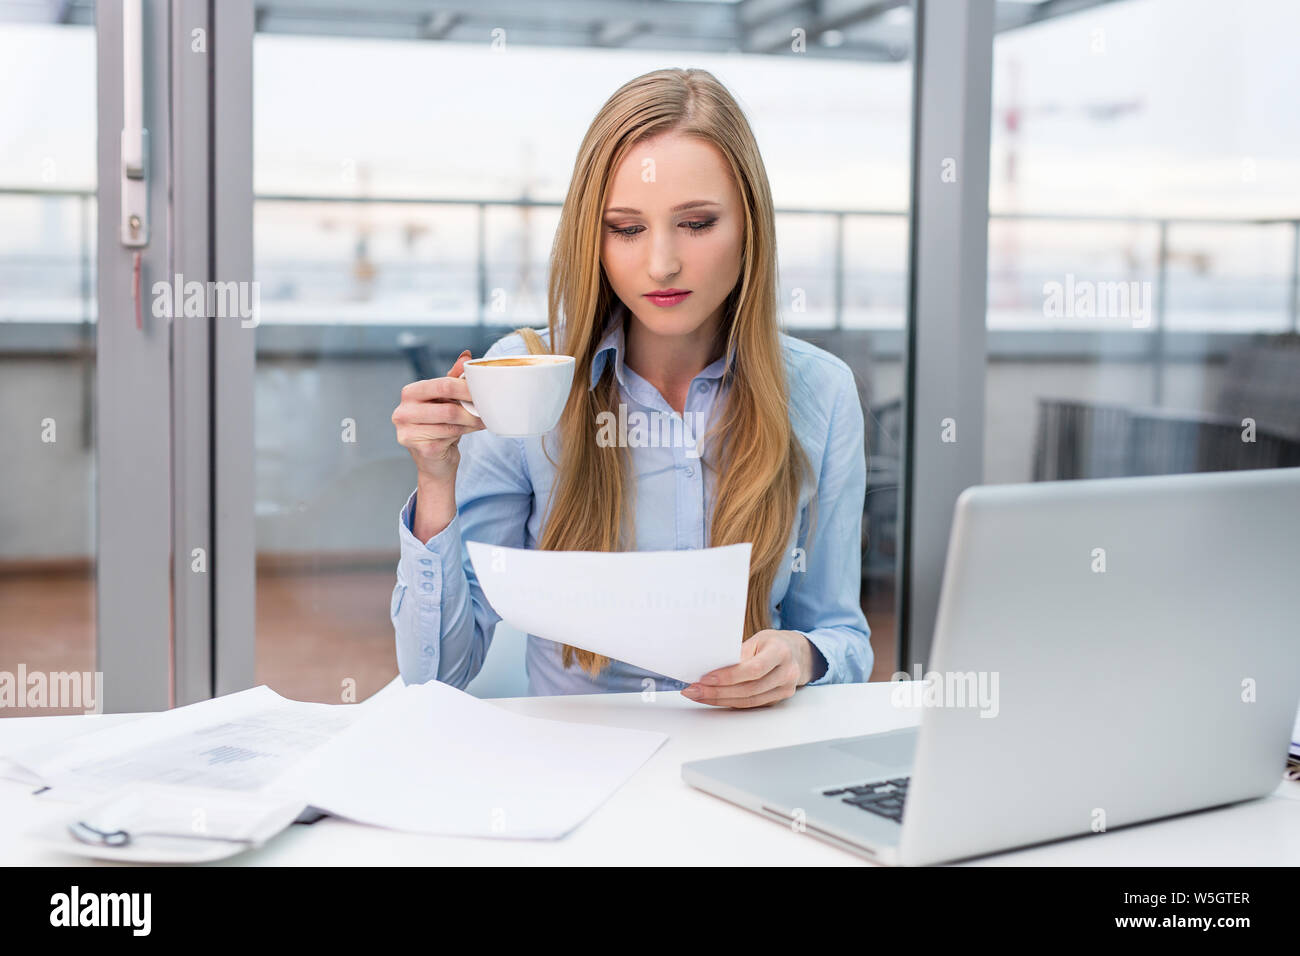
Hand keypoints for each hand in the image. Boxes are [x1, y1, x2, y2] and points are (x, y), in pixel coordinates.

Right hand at [392, 349, 484, 483]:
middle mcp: (403, 412)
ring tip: (481, 420)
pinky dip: (465, 433)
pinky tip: (470, 431)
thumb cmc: (439, 424)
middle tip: (485, 409)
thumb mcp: (445, 399)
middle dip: (470, 409)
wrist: (434, 460)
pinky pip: (450, 437)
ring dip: (471, 422)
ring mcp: (408, 432)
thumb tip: (466, 355)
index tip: (481, 390)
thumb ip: (453, 378)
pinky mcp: (420, 448)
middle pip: (447, 407)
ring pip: (451, 424)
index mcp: (409, 393)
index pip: (441, 385)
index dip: (465, 388)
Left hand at [681, 629, 815, 708]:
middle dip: (718, 692)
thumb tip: (711, 667)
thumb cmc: (771, 643)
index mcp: (781, 652)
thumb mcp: (757, 639)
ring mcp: (785, 689)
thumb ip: (739, 653)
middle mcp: (787, 673)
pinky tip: (714, 698)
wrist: (795, 652)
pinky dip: (730, 702)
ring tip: (698, 695)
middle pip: (749, 689)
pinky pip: (751, 704)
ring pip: (749, 701)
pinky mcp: (778, 700)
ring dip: (720, 699)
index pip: (754, 669)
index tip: (705, 678)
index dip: (729, 676)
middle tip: (694, 690)